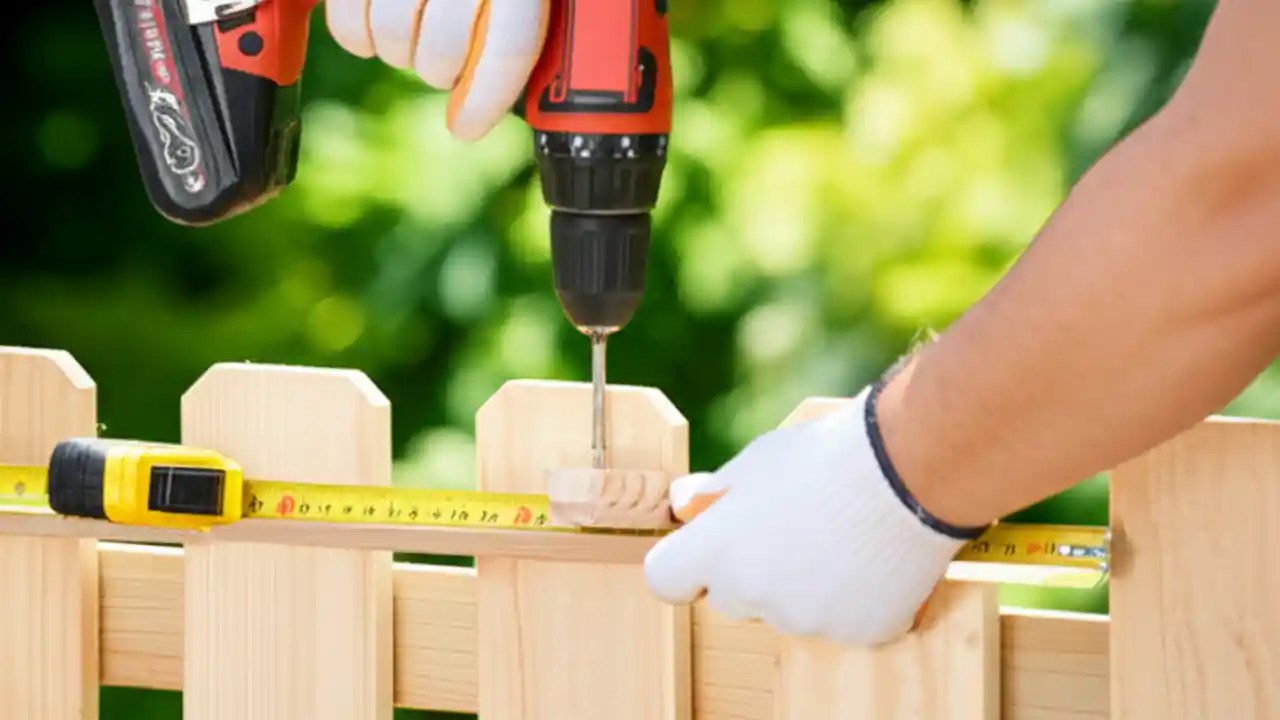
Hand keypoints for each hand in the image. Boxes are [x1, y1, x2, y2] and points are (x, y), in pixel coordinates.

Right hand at [324, 0, 547, 140]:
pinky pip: (346, 16)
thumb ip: (521, 16)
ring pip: (391, 35)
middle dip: (438, 71)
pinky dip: (354, 34)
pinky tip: (370, 28)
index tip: (466, 127)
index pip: (510, 45)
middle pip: (442, 47)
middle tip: (443, 62)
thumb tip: (508, 92)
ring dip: (397, 52)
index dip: (487, 97)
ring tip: (409, 37)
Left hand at [643, 384, 988, 645]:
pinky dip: (851, 599)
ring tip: (839, 537)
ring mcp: (806, 620)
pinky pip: (841, 621)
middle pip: (729, 596)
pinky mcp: (856, 633)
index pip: (666, 579)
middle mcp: (753, 595)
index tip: (703, 549)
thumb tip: (683, 504)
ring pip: (787, 611)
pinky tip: (870, 558)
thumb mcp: (756, 461)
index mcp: (716, 551)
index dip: (682, 563)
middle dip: (747, 570)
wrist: (909, 470)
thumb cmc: (825, 457)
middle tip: (788, 529)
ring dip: (801, 585)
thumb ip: (715, 492)